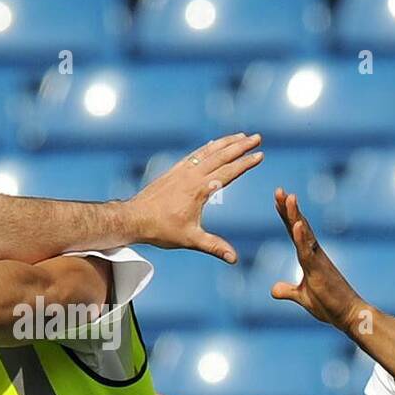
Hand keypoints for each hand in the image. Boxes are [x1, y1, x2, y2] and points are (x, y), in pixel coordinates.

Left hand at [127, 133, 263, 263]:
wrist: (133, 219)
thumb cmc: (160, 230)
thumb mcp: (190, 239)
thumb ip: (214, 246)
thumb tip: (234, 258)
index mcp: (199, 190)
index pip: (228, 172)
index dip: (245, 163)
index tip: (260, 155)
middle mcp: (191, 176)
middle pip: (221, 156)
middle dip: (241, 146)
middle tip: (257, 137)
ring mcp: (181, 171)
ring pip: (208, 151)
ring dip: (226, 142)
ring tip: (241, 135)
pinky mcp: (173, 172)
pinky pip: (194, 155)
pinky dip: (207, 147)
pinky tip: (213, 144)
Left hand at [270, 188, 368, 332]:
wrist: (349, 316)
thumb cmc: (329, 305)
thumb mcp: (302, 298)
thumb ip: (288, 291)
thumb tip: (274, 289)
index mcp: (309, 257)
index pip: (295, 232)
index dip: (286, 216)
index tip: (278, 199)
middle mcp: (315, 254)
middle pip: (299, 226)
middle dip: (288, 208)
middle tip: (279, 189)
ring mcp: (318, 260)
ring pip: (304, 233)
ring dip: (295, 215)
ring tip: (289, 197)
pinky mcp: (319, 271)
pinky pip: (308, 251)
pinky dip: (301, 237)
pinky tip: (296, 224)